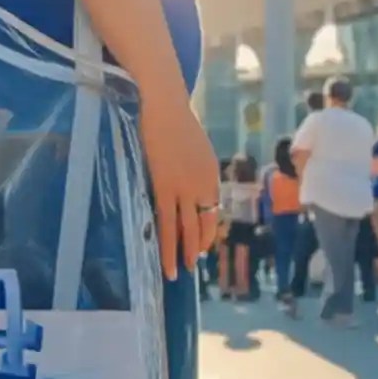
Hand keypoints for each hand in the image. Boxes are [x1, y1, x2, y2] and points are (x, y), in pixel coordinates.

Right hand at [139, 91, 218, 280]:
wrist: (166, 105)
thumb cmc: (176, 121)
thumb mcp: (196, 148)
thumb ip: (195, 167)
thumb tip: (188, 180)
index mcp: (212, 175)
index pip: (212, 210)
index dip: (207, 229)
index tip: (202, 243)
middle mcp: (204, 185)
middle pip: (205, 224)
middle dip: (199, 246)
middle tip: (194, 265)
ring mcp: (186, 188)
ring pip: (187, 230)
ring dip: (185, 254)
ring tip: (181, 273)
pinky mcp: (165, 188)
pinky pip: (167, 224)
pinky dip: (168, 246)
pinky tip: (168, 262)